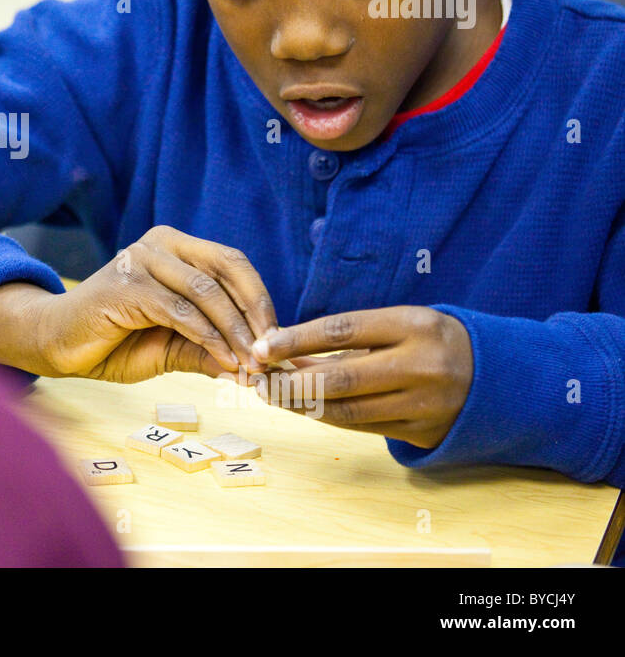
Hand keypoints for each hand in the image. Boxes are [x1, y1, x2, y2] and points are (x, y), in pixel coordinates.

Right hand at [0, 225, 277, 382]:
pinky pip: (181, 311)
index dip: (260, 299)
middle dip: (256, 313)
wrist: (58, 347)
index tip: (278, 340)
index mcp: (174, 247)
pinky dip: (209, 339)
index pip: (232, 263)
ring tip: (251, 366)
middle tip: (272, 353)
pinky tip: (224, 362)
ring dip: (235, 333)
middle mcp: (159, 244)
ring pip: (206, 292)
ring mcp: (141, 261)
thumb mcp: (173, 346)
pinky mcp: (127, 286)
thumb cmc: (114, 342)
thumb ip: (209, 349)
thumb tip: (256, 368)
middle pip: (226, 269)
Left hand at [250, 306, 473, 448]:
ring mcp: (425, 404)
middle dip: (291, 383)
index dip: (296, 340)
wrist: (499, 376)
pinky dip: (329, 418)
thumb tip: (285, 353)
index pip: (342, 331)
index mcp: (415, 325)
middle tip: (259, 382)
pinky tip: (305, 408)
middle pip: (341, 379)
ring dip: (302, 406)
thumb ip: (347, 341)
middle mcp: (422, 365)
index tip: (263, 346)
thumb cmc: (432, 341)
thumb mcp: (399, 325)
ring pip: (348, 410)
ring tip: (273, 396)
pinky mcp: (424, 432)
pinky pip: (364, 427)